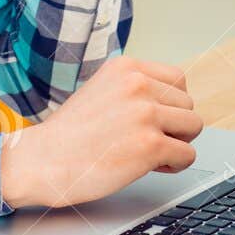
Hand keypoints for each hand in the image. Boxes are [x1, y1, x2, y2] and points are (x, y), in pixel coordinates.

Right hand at [0, 56, 200, 209]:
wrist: (41, 161)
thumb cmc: (68, 135)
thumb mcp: (101, 91)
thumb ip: (134, 90)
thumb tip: (173, 103)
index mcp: (126, 68)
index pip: (178, 79)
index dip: (169, 104)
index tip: (152, 120)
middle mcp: (138, 84)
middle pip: (188, 104)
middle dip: (174, 126)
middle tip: (147, 140)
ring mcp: (145, 114)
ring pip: (193, 127)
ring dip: (177, 144)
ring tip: (150, 152)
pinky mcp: (150, 145)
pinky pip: (187, 154)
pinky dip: (174, 165)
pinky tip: (151, 167)